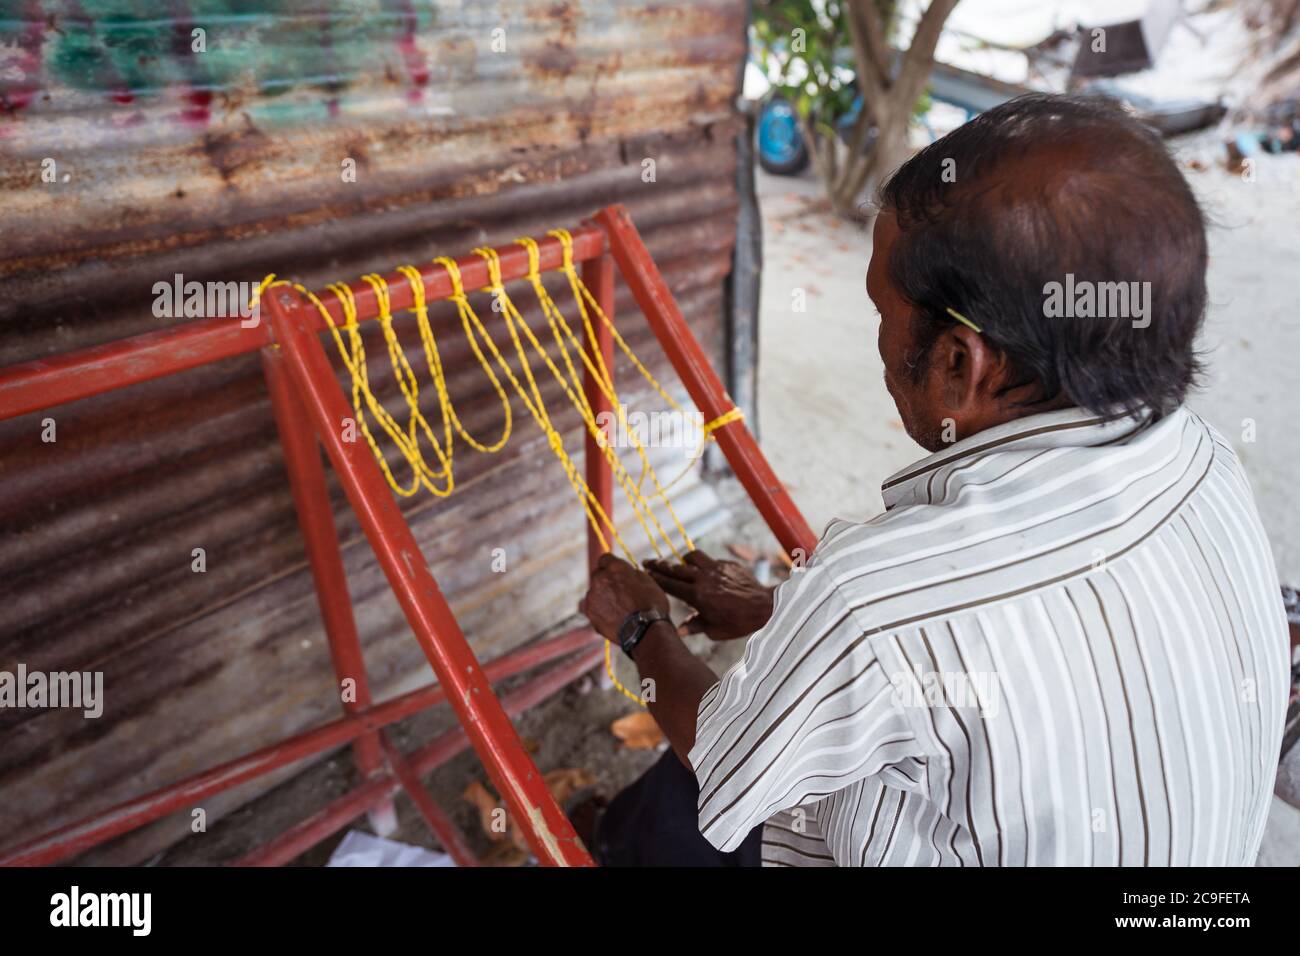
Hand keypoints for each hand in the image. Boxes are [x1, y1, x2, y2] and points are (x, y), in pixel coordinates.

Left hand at [579, 553, 670, 642]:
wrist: (644, 630)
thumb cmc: (651, 605)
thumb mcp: (648, 581)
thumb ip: (631, 573)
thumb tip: (626, 572)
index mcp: (615, 567)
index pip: (605, 558)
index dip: (611, 565)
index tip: (616, 573)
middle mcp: (600, 578)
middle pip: (598, 575)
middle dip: (606, 581)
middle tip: (619, 593)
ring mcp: (592, 595)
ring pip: (594, 592)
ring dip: (602, 596)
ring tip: (618, 609)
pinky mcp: (589, 611)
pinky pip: (591, 606)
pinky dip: (599, 609)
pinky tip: (612, 616)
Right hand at [645, 550, 774, 640]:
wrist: (765, 607)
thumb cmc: (739, 623)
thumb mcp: (714, 631)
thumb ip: (695, 626)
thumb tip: (679, 629)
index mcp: (697, 596)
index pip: (670, 585)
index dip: (655, 578)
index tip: (644, 572)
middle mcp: (704, 579)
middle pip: (675, 568)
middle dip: (659, 564)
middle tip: (647, 561)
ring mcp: (716, 568)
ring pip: (693, 557)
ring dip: (683, 560)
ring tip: (679, 563)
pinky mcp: (727, 564)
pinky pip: (711, 561)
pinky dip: (704, 565)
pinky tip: (707, 573)